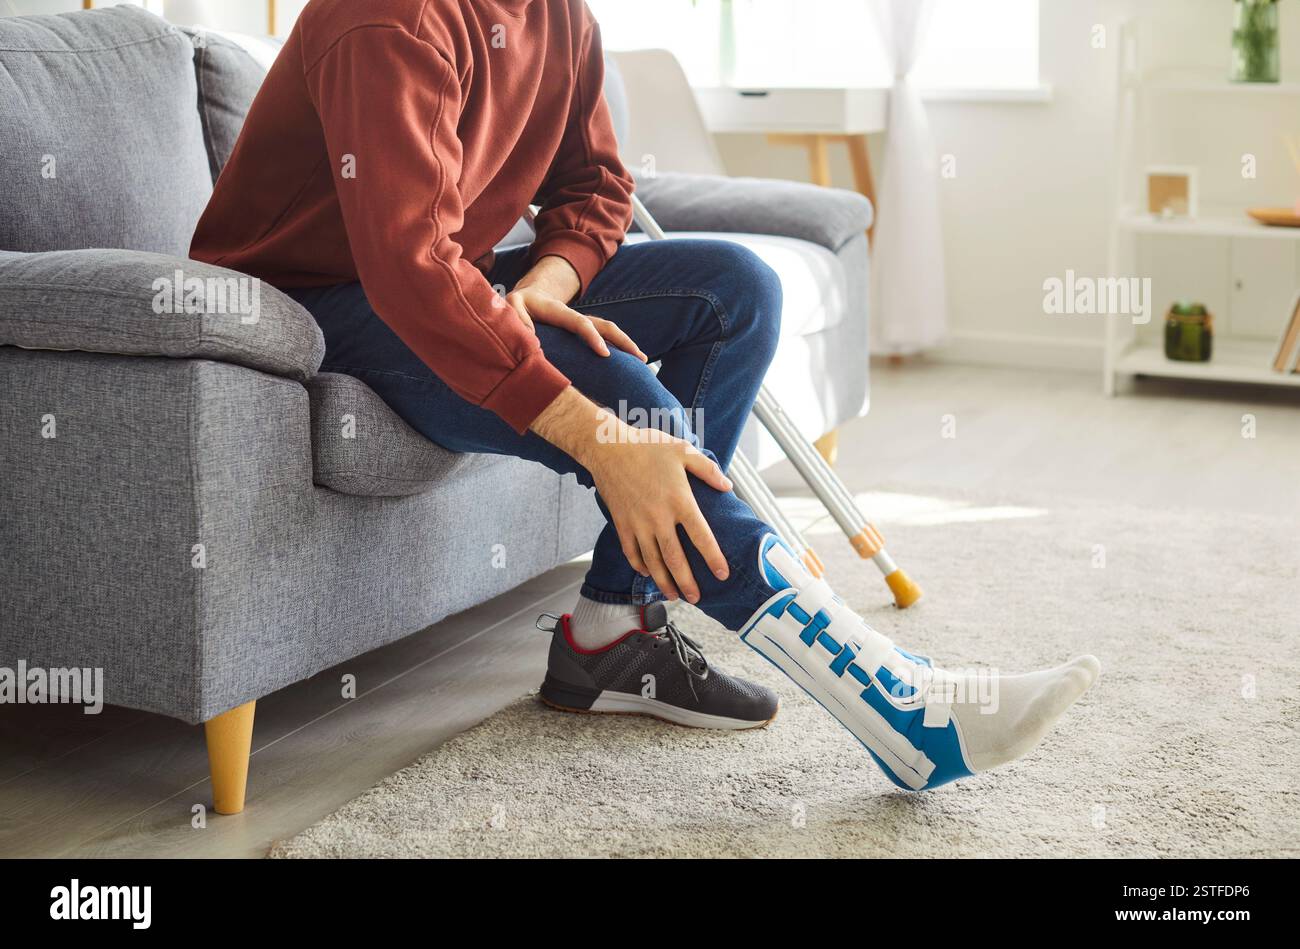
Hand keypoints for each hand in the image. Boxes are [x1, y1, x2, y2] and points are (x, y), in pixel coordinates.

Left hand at [506, 255, 646, 361]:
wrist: (528, 294)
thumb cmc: (518, 304)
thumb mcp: (511, 306)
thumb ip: (518, 317)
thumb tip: (531, 338)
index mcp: (558, 310)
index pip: (580, 323)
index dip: (593, 337)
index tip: (605, 353)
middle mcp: (574, 315)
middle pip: (604, 325)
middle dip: (623, 340)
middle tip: (640, 358)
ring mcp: (580, 323)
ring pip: (607, 331)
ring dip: (625, 345)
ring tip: (642, 361)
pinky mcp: (580, 333)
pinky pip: (602, 338)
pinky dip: (616, 349)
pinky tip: (627, 365)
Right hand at [531, 387, 731, 602]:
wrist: (608, 448)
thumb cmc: (647, 446)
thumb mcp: (684, 450)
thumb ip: (708, 470)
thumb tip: (727, 486)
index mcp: (680, 501)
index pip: (701, 537)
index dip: (713, 558)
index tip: (722, 574)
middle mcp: (659, 518)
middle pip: (676, 559)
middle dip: (687, 583)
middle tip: (696, 598)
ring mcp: (638, 523)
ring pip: (653, 562)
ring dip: (664, 582)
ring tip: (674, 596)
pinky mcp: (621, 523)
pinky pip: (631, 552)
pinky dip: (640, 566)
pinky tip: (647, 573)